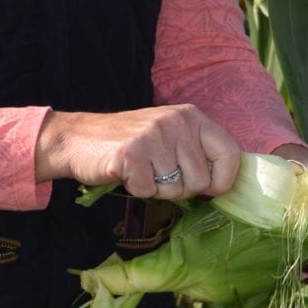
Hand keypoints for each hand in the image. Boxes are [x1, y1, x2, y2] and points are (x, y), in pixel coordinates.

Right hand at [34, 104, 240, 199]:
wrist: (78, 139)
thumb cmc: (130, 144)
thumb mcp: (170, 136)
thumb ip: (196, 152)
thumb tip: (224, 185)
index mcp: (191, 116)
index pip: (229, 152)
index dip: (223, 179)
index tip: (210, 189)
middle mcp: (176, 121)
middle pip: (200, 181)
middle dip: (180, 188)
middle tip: (157, 174)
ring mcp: (153, 136)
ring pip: (175, 190)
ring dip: (156, 189)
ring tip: (140, 170)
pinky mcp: (132, 153)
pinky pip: (148, 191)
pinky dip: (136, 190)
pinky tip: (126, 173)